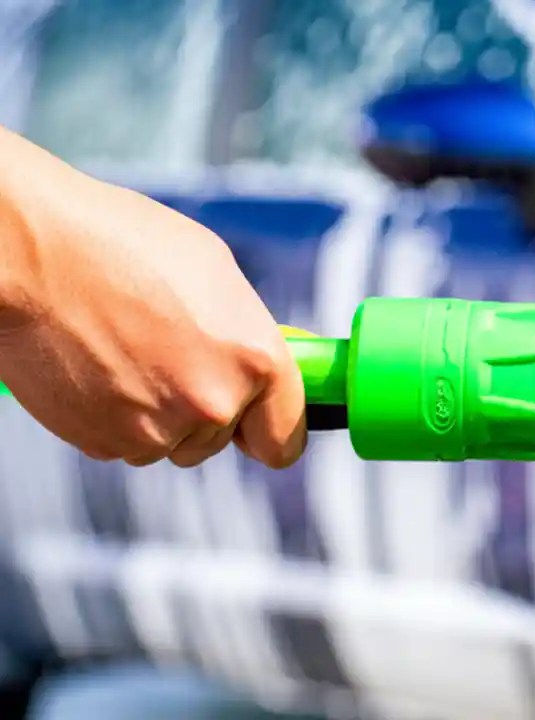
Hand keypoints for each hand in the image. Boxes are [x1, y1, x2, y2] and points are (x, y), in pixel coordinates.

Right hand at [0, 128, 305, 467]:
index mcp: (256, 360)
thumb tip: (260, 369)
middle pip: (223, 438)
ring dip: (159, 413)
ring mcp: (156, 430)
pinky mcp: (104, 442)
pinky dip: (117, 415)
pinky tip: (100, 365)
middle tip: (170, 352)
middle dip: (205, 406)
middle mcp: (213, 404)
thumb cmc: (122, 245)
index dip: (271, 429)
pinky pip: (127, 442)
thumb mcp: (217, 275)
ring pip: (173, 442)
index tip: (260, 423)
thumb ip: (248, 336)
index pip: (285, 440)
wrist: (29, 256)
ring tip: (129, 349)